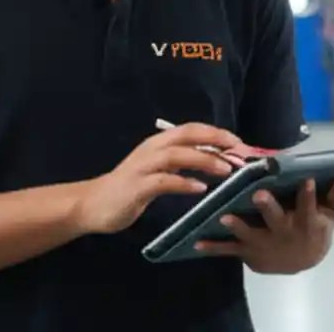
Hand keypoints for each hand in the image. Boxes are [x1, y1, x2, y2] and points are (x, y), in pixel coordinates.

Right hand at [73, 123, 242, 234]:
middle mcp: (153, 149)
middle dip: (215, 140)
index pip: (192, 129)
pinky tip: (200, 188)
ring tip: (226, 169)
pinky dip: (183, 183)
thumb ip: (183, 162)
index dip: (217, 132)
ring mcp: (143, 167)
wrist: (94, 204)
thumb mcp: (160, 170)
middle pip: (187, 135)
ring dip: (203, 159)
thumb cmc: (132, 187)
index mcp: (160, 142)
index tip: (239, 142)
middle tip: (239, 151)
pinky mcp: (137, 187)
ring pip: (177, 155)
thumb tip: (217, 159)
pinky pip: (163, 181)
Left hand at [196, 176, 333, 274]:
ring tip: (224, 217)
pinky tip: (198, 241)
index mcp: (306, 223)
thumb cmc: (317, 230)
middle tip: (258, 194)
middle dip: (268, 207)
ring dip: (237, 226)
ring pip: (249, 234)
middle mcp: (284, 233)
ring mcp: (264, 244)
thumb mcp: (331, 216)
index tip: (306, 179)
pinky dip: (214, 246)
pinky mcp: (248, 252)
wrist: (302, 262)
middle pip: (276, 220)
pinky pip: (229, 250)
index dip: (309, 195)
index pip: (309, 207)